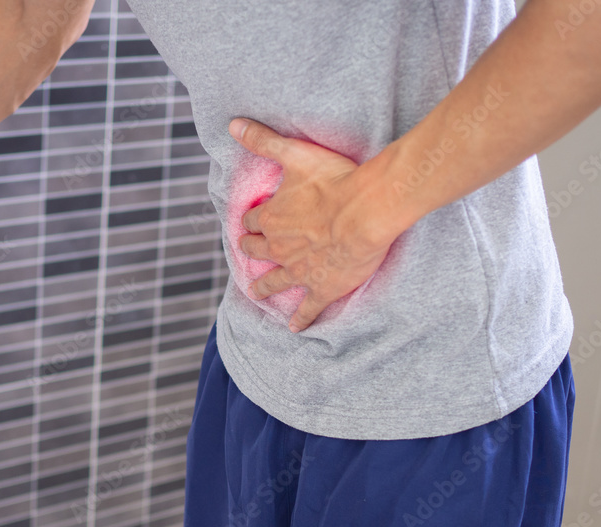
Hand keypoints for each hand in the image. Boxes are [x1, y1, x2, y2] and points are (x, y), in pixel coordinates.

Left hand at [229, 117, 398, 332]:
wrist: (367, 211)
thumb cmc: (334, 179)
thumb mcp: (295, 153)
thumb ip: (262, 140)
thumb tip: (232, 124)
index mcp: (270, 219)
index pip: (252, 221)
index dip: (253, 220)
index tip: (254, 220)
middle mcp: (278, 248)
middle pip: (257, 251)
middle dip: (253, 250)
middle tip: (252, 252)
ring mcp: (298, 272)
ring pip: (273, 283)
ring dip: (263, 287)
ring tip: (257, 292)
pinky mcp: (321, 289)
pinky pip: (306, 310)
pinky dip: (299, 319)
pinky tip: (294, 327)